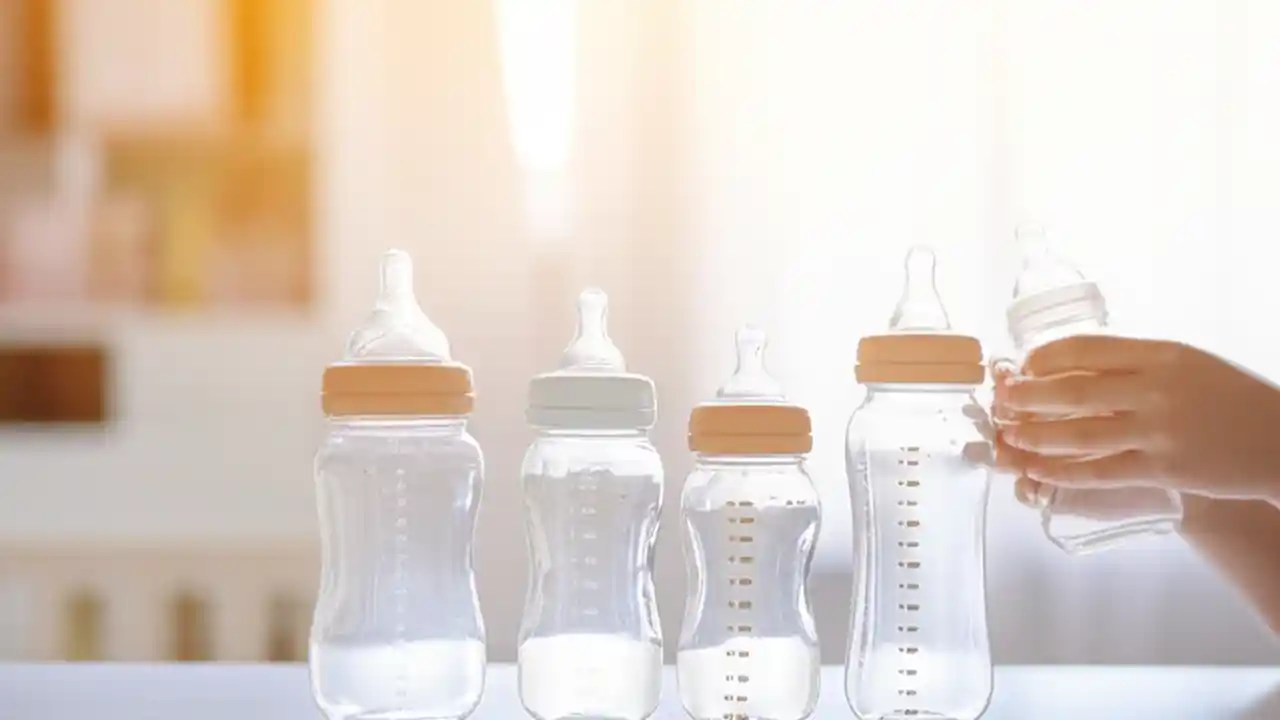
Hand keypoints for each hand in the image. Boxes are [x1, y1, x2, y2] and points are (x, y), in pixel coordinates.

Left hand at [993, 336, 1279, 504]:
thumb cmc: (1230, 398)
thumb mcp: (1186, 363)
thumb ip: (1135, 363)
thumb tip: (1070, 368)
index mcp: (1162, 353)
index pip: (1085, 350)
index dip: (1044, 359)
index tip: (1024, 367)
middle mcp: (1157, 389)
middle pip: (1072, 392)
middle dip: (1027, 398)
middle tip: (1000, 401)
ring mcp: (1159, 431)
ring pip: (1079, 435)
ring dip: (1036, 437)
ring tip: (1009, 436)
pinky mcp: (1163, 470)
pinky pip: (1100, 471)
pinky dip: (1063, 471)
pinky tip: (1039, 471)